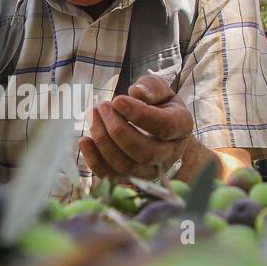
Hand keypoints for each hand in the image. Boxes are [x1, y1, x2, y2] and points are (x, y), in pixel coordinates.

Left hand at [79, 74, 193, 181]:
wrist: (157, 126)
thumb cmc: (159, 106)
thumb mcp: (160, 90)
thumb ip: (152, 87)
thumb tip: (138, 93)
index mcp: (181, 127)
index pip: (164, 126)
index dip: (139, 115)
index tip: (117, 100)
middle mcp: (169, 153)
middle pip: (144, 152)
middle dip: (117, 130)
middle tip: (102, 107)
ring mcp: (150, 170)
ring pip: (126, 166)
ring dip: (104, 141)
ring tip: (92, 116)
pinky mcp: (131, 178)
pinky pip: (111, 177)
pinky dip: (94, 161)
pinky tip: (84, 140)